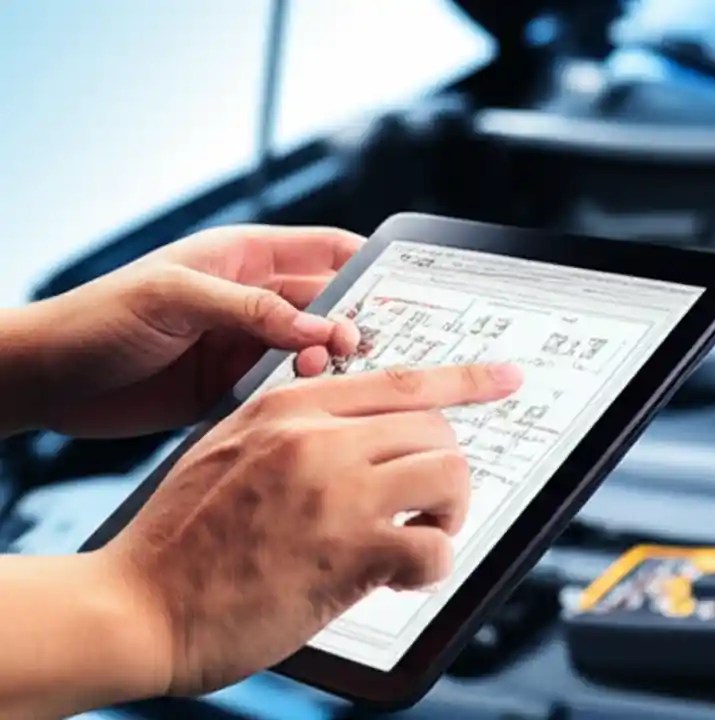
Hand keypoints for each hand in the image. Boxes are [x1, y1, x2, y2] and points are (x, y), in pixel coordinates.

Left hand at [6, 224, 364, 436]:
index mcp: (244, 258)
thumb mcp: (174, 298)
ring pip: (311, 354)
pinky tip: (312, 411)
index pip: (326, 251)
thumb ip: (249, 308)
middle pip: (329, 307)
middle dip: (355, 326)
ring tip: (328, 382)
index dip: (368, 267)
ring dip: (327, 369)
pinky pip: (284, 392)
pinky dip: (303, 401)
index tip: (404, 295)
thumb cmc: (97, 318)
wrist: (47, 379)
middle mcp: (253, 300)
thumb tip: (318, 327)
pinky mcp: (232, 389)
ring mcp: (245, 345)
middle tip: (367, 354)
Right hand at [97, 363, 522, 696]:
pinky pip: (436, 546)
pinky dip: (432, 565)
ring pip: (449, 473)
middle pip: (435, 428)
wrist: (134, 605)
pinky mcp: (348, 552)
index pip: (401, 380)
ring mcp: (336, 491)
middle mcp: (317, 438)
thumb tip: (359, 436)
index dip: (466, 379)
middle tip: (425, 507)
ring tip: (417, 537)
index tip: (506, 377)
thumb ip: (292, 432)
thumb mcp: (228, 451)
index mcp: (288, 406)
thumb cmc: (179, 540)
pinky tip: (401, 577)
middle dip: (444, 469)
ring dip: (448, 512)